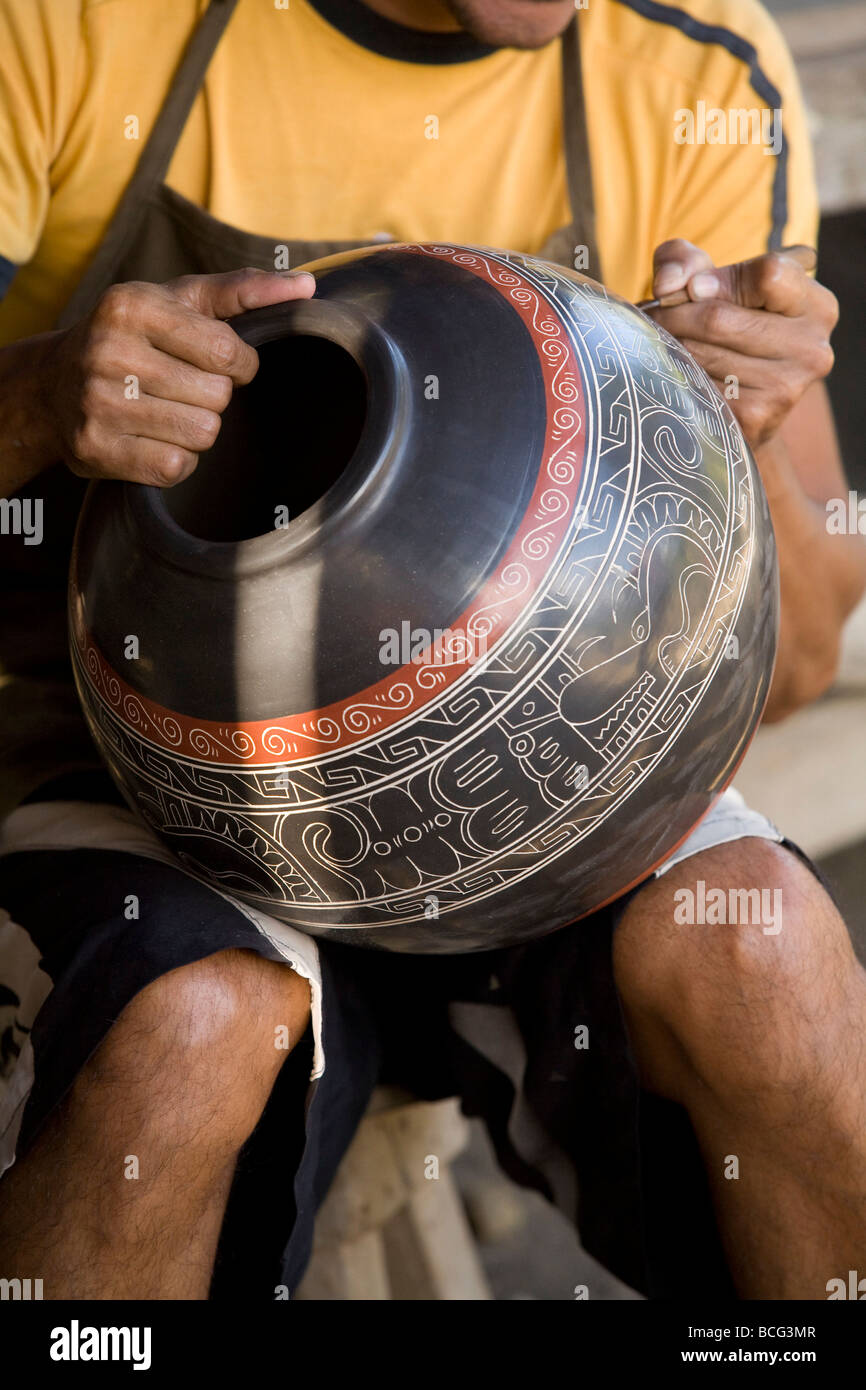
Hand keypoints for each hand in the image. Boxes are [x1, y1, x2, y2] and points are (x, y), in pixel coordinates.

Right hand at [42, 267, 315, 485]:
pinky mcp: (96, 449)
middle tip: (185, 387)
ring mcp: (98, 404)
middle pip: (216, 398)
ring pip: (201, 435)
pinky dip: (175, 458)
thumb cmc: (133, 336)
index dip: (240, 365)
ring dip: (196, 429)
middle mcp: (108, 353)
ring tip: (168, 410)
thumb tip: (307, 286)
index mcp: (132, 307)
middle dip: (213, 397)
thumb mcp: (180, 300)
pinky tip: (154, 437)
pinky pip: (175, 466)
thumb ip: (244, 291)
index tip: (223, 364)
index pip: (226, 353)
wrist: (51, 385)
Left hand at [641, 239, 837, 451]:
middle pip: (720, 319)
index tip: (691, 289)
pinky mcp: (755, 418)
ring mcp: (786, 387)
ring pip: (702, 354)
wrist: (739, 398)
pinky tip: (676, 372)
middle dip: (675, 315)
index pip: (768, 275)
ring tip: (663, 342)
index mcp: (816, 305)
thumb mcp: (713, 278)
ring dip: (668, 346)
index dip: (718, 279)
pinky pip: (696, 387)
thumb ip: (685, 260)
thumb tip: (669, 285)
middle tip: (655, 317)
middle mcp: (811, 348)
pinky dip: (676, 376)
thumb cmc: (727, 323)